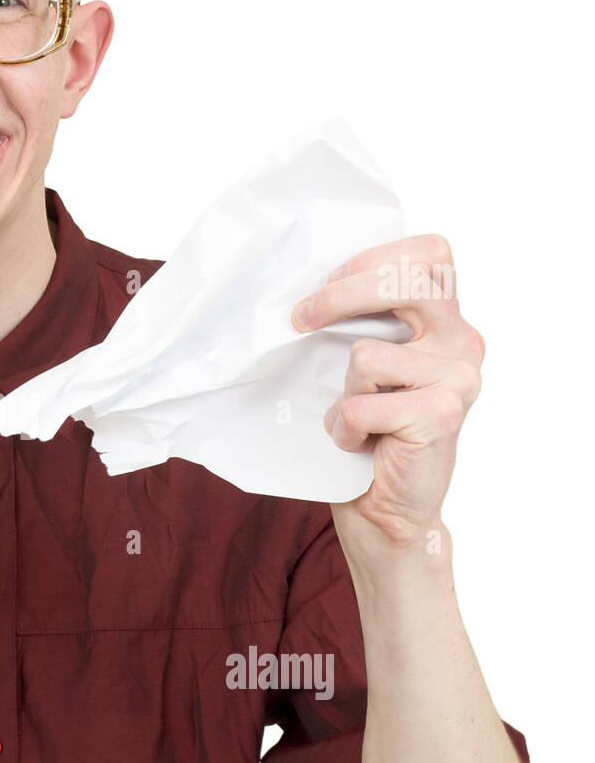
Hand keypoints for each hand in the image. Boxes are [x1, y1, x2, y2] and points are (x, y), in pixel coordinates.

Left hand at [291, 234, 483, 548]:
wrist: (384, 510)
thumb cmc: (365, 433)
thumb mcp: (361, 366)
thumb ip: (358, 324)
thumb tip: (300, 287)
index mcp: (446, 320)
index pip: (427, 252)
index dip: (370, 260)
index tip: (326, 286)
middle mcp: (462, 340)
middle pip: (406, 279)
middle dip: (341, 295)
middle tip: (300, 320)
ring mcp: (459, 377)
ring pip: (367, 353)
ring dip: (340, 390)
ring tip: (353, 418)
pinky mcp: (442, 413)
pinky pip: (362, 402)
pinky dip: (343, 426)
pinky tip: (359, 443)